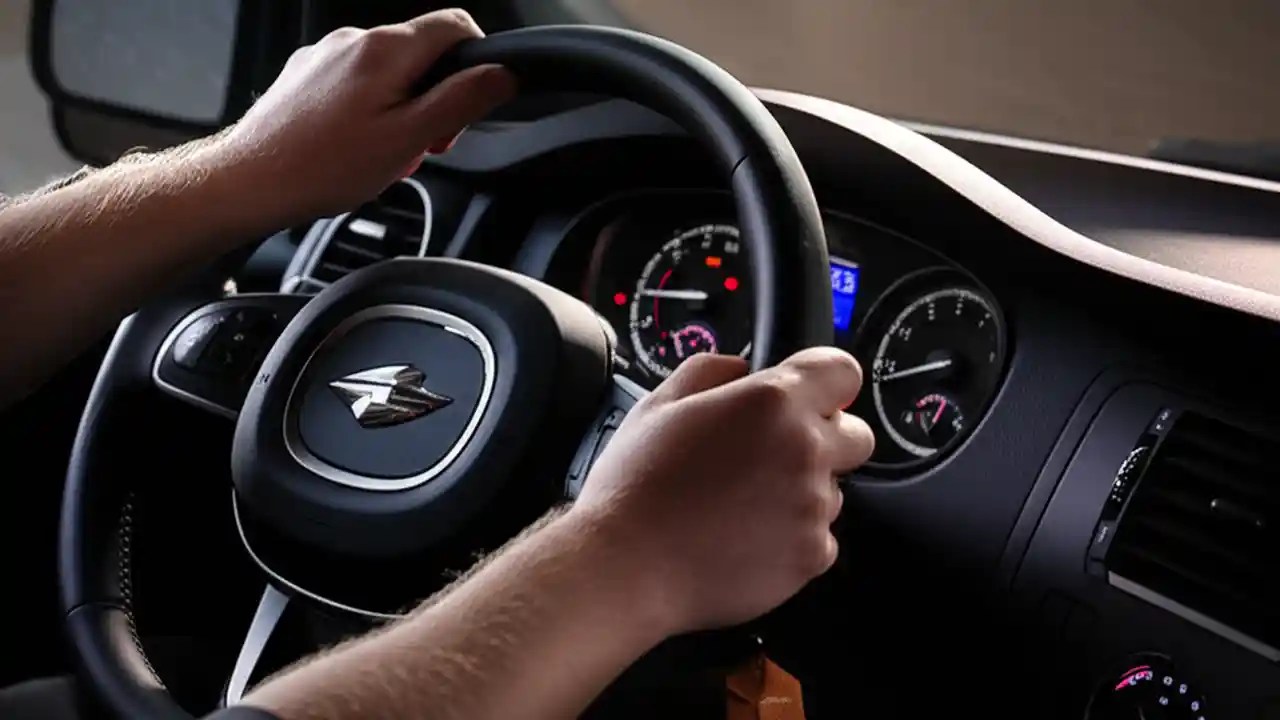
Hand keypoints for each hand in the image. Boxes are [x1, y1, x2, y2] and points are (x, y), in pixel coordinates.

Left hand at [216, 9, 514, 224]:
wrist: (250, 181)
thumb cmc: (323, 166)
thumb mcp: (409, 139)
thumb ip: (461, 102)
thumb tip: (501, 75)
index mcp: (386, 49)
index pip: (456, 25)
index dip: (479, 61)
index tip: (476, 100)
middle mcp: (354, 39)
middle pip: (422, 53)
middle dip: (436, 97)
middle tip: (424, 145)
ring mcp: (326, 55)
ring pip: (389, 72)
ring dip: (402, 108)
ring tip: (383, 153)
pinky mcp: (306, 74)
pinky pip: (356, 83)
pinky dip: (369, 111)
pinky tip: (353, 147)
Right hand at [574, 348, 874, 633]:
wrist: (626, 565)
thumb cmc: (635, 487)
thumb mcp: (659, 403)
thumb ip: (711, 370)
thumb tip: (740, 368)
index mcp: (772, 401)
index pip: (841, 372)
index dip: (825, 383)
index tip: (812, 397)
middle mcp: (804, 449)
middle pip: (856, 435)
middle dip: (824, 440)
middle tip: (769, 457)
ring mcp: (812, 506)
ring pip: (833, 491)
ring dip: (801, 493)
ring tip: (740, 505)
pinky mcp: (811, 555)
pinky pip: (820, 539)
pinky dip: (791, 539)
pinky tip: (744, 538)